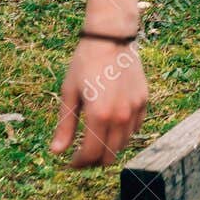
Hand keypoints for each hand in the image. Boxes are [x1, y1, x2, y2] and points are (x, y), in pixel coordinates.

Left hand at [50, 38, 148, 167]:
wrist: (111, 37)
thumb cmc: (85, 62)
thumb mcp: (69, 93)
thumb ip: (65, 125)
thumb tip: (56, 152)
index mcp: (98, 115)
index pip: (91, 154)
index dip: (79, 163)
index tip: (71, 162)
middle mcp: (120, 116)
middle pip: (109, 156)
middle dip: (94, 160)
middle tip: (82, 154)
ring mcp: (134, 109)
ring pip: (123, 144)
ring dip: (109, 147)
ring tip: (96, 140)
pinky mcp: (143, 100)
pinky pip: (135, 128)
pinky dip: (123, 133)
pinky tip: (111, 125)